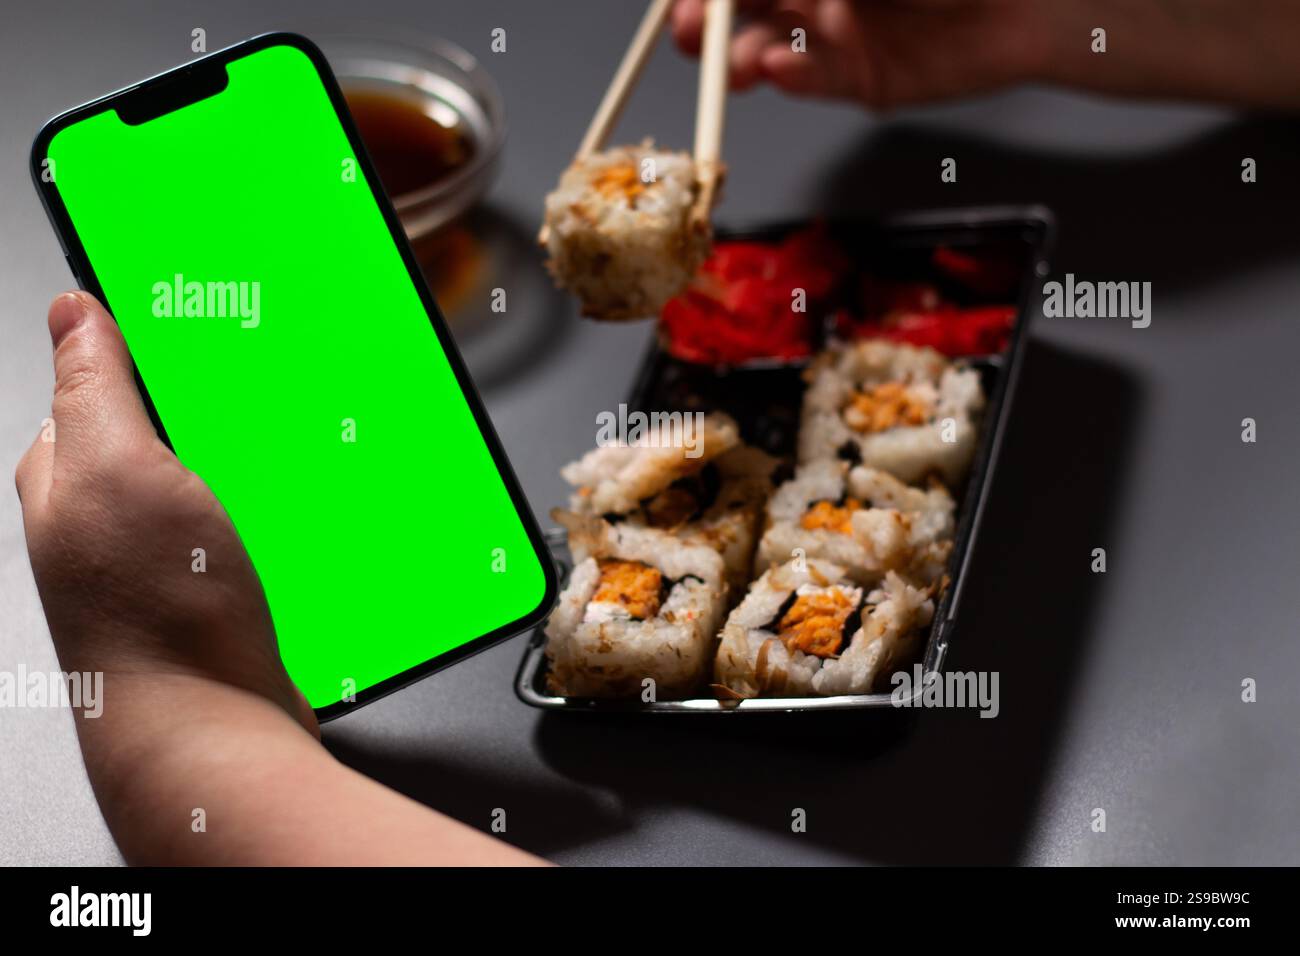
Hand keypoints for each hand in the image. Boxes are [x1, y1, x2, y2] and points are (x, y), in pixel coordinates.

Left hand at [13, 292, 539, 864]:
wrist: (211, 728)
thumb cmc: (150, 616)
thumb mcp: (113, 470)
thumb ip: (93, 387)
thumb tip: (73, 311)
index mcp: (77, 464)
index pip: (118, 365)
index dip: (168, 330)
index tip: (228, 300)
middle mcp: (117, 503)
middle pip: (187, 414)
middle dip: (238, 402)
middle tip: (283, 401)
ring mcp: (171, 546)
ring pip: (235, 466)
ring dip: (277, 458)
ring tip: (308, 465)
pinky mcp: (220, 579)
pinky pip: (263, 518)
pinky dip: (293, 508)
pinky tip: (315, 514)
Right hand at [671, 0, 1049, 109]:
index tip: (684, 2)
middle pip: (735, 9)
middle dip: (702, 23)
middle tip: (687, 33)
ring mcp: (831, 35)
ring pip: (764, 48)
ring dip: (738, 57)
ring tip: (734, 63)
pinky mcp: (857, 78)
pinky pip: (811, 80)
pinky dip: (792, 77)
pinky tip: (780, 68)